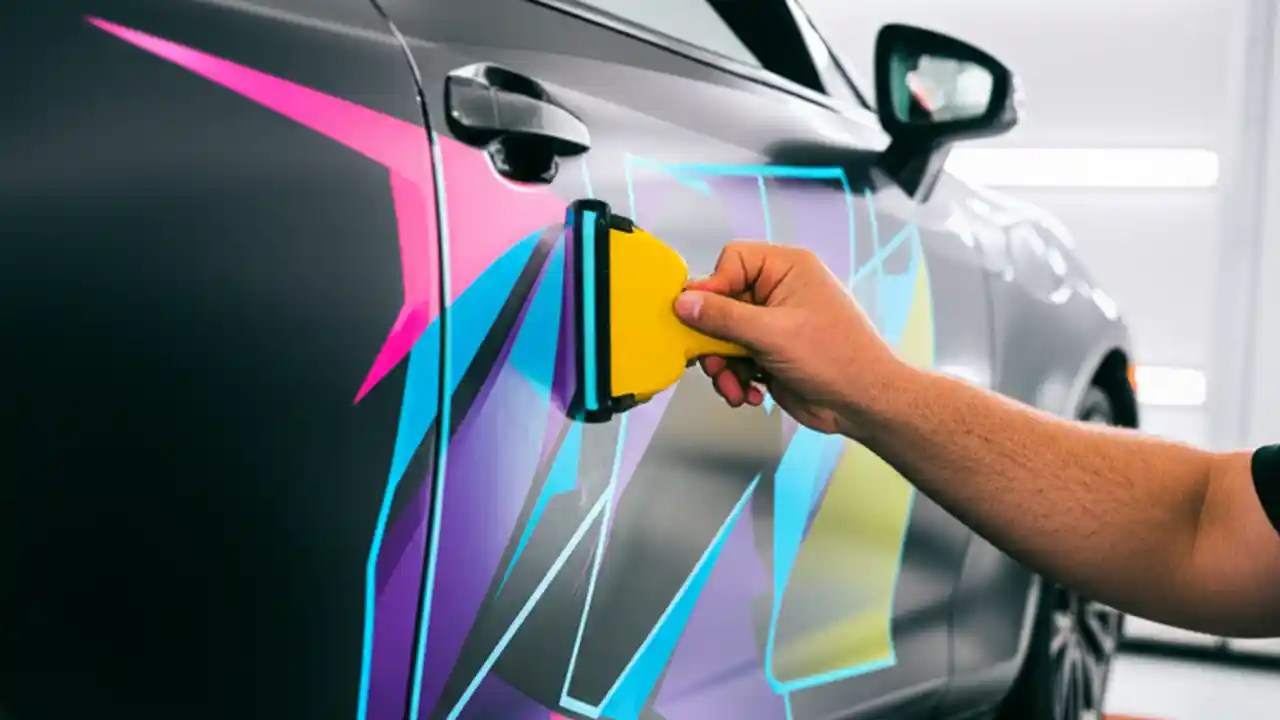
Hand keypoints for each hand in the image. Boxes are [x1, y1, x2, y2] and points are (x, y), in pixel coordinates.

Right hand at [673, 241, 903, 435]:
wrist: (863, 402)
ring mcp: (774, 323)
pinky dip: (735, 378)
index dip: (711, 288)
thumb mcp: (772, 333)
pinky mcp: (770, 352)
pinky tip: (748, 393)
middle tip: (711, 360)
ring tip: (733, 385)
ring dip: (723, 364)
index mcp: (787, 268)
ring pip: (724, 335)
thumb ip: (724, 317)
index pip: (731, 261)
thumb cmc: (837, 358)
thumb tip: (684, 302)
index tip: (697, 316)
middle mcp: (779, 291)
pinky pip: (735, 358)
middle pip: (722, 302)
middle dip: (713, 337)